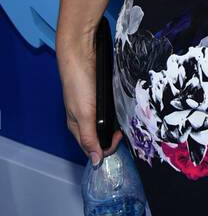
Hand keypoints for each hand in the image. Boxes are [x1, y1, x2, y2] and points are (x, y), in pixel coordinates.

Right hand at [56, 32, 122, 165]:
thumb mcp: (84, 114)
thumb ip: (89, 137)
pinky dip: (114, 113)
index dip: (107, 147)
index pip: (92, 148)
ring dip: (114, 126)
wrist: (81, 53)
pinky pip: (107, 110)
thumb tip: (95, 162)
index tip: (119, 136)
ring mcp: (90, 106)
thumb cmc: (79, 84)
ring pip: (103, 124)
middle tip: (123, 130)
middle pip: (98, 137)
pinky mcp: (98, 94)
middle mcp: (82, 118)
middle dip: (111, 138)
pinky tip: (120, 109)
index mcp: (76, 126)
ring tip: (124, 121)